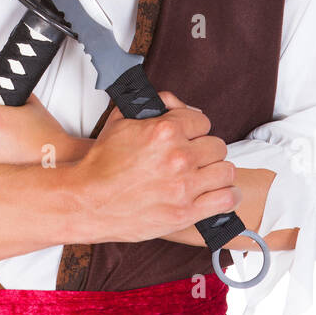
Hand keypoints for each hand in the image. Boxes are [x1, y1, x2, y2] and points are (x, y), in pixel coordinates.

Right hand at [71, 91, 240, 243]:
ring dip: (218, 172)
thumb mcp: (121, 122)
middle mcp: (179, 157)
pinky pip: (226, 199)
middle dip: (206, 150)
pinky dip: (228, 195)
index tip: (190, 136)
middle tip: (195, 157)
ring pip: (226, 171)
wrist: (87, 201)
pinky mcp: (185, 212)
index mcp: (164, 130)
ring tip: (208, 175)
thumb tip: (173, 102)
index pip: (203, 121)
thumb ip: (151, 105)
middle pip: (217, 146)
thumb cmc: (101, 164)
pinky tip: (219, 192)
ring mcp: (184, 186)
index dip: (195, 128)